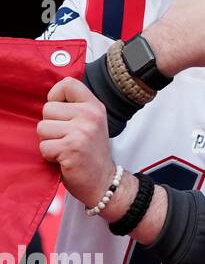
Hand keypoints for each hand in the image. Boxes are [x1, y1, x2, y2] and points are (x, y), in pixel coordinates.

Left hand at [37, 77, 115, 210]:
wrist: (103, 180)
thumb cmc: (91, 152)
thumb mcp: (91, 123)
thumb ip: (75, 108)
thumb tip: (51, 99)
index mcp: (95, 107)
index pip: (68, 84)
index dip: (55, 96)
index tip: (60, 111)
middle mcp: (90, 116)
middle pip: (48, 108)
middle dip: (50, 125)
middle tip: (66, 137)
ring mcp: (82, 131)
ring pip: (42, 128)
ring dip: (48, 141)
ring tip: (65, 148)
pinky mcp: (71, 148)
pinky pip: (43, 146)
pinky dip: (49, 155)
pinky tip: (63, 158)